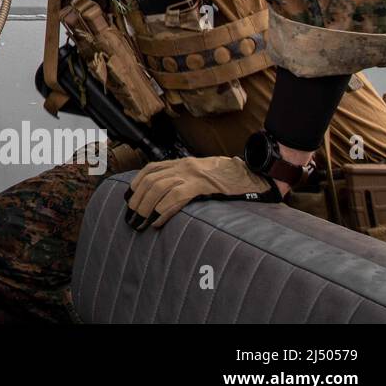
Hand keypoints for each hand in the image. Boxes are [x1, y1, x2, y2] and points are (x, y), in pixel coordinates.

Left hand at [123, 156, 280, 230]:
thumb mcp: (205, 175)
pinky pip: (176, 197)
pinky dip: (163, 210)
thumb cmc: (232, 180)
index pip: (151, 169)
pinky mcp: (203, 185)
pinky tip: (158, 222)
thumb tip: (168, 198)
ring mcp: (193, 174)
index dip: (136, 184)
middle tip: (132, 217)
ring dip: (146, 207)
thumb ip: (187, 181)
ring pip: (159, 188)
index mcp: (184, 163)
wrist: (256, 174)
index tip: (129, 198)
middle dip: (138, 200)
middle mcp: (185, 166)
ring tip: (141, 222)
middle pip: (151, 180)